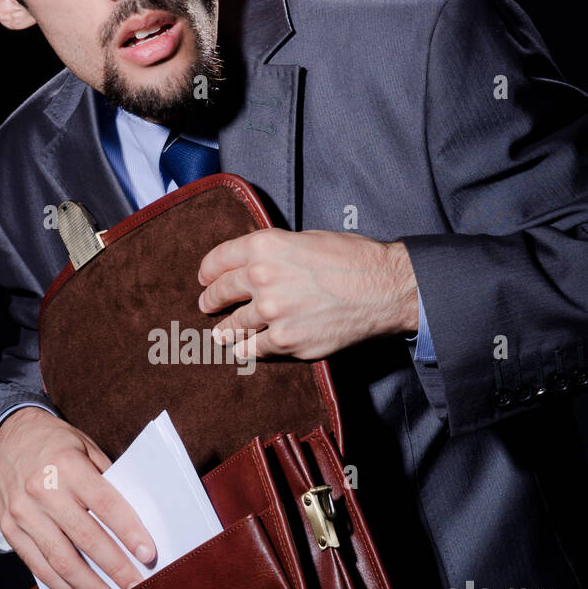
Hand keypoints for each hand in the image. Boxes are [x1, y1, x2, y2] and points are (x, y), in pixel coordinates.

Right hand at [0, 407, 156, 588]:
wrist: (5, 438)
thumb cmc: (56, 444)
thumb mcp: (86, 448)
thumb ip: (108, 481)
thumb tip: (136, 523)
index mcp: (67, 465)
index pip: (105, 504)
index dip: (129, 532)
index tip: (148, 555)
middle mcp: (43, 490)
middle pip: (86, 539)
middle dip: (116, 568)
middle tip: (138, 588)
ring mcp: (23, 513)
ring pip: (61, 560)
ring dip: (91, 587)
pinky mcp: (9, 530)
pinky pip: (38, 566)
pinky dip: (63, 586)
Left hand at [197, 229, 418, 360]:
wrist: (383, 288)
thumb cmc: (352, 258)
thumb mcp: (306, 239)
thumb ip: (274, 251)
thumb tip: (254, 262)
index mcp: (265, 246)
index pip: (219, 260)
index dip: (207, 271)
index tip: (204, 279)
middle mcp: (262, 277)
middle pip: (221, 292)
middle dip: (211, 300)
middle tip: (206, 305)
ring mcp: (272, 312)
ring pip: (234, 325)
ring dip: (224, 330)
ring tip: (221, 333)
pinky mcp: (286, 340)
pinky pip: (255, 348)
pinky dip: (246, 349)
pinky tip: (242, 349)